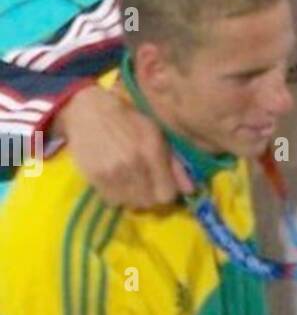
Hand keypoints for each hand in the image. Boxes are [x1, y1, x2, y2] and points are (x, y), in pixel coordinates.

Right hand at [53, 83, 193, 207]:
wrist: (87, 110)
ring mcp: (113, 172)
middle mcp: (133, 164)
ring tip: (130, 182)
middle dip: (151, 196)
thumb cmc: (128, 119)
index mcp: (152, 151)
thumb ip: (175, 163)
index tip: (163, 185)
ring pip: (131, 204)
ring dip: (134, 197)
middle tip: (146, 184)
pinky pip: (112, 201)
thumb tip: (190, 190)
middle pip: (149, 202)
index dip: (167, 192)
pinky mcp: (95, 177)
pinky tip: (116, 181)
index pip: (167, 194)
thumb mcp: (157, 134)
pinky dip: (117, 196)